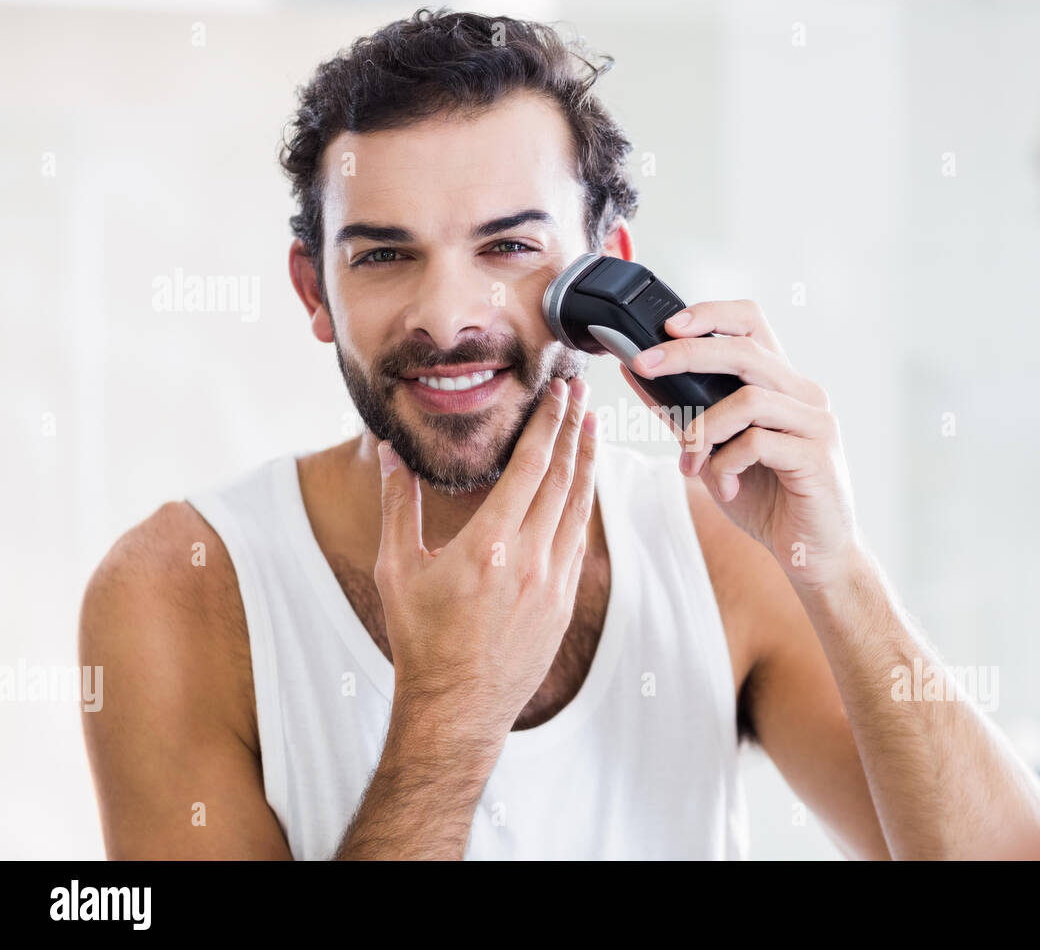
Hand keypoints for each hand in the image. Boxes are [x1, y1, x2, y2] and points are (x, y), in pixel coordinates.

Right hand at [373, 377, 597, 740]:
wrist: (458, 706)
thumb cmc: (420, 639)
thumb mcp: (398, 569)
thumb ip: (398, 504)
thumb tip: (389, 453)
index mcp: (490, 545)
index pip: (532, 466)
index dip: (549, 423)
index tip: (558, 393)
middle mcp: (531, 559)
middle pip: (563, 478)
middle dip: (574, 429)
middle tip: (580, 392)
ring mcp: (554, 581)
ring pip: (579, 507)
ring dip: (587, 461)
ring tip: (591, 425)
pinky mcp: (564, 601)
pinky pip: (578, 538)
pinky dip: (582, 503)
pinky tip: (582, 484)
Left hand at [621, 300, 859, 591]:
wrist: (812, 555)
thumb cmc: (766, 499)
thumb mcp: (712, 452)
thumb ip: (683, 413)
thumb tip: (634, 374)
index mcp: (781, 384)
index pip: (752, 322)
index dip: (711, 314)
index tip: (668, 326)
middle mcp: (804, 394)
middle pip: (743, 350)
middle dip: (686, 354)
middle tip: (644, 366)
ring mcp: (815, 422)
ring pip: (747, 399)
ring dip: (703, 430)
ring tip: (690, 464)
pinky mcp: (817, 456)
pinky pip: (758, 442)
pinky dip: (727, 463)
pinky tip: (725, 486)